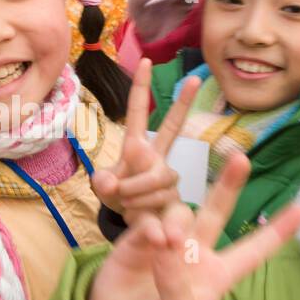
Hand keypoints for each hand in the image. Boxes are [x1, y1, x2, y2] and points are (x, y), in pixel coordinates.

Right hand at [89, 153, 299, 299]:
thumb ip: (177, 288)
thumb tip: (171, 243)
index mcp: (217, 277)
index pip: (253, 252)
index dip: (277, 232)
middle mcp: (195, 254)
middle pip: (217, 213)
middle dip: (229, 185)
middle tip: (240, 159)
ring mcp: (165, 245)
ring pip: (181, 212)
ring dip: (178, 220)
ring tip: (169, 242)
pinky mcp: (135, 241)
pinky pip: (148, 221)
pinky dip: (153, 225)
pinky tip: (153, 240)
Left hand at [91, 58, 198, 223]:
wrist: (136, 224)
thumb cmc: (119, 198)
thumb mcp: (105, 189)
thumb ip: (105, 185)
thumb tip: (109, 183)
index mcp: (137, 147)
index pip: (139, 114)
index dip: (142, 89)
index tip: (146, 61)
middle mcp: (158, 157)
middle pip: (172, 128)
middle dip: (182, 103)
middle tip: (194, 77)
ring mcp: (169, 178)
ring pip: (161, 178)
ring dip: (138, 195)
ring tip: (125, 206)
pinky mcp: (176, 203)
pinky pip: (170, 211)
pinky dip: (160, 226)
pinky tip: (161, 238)